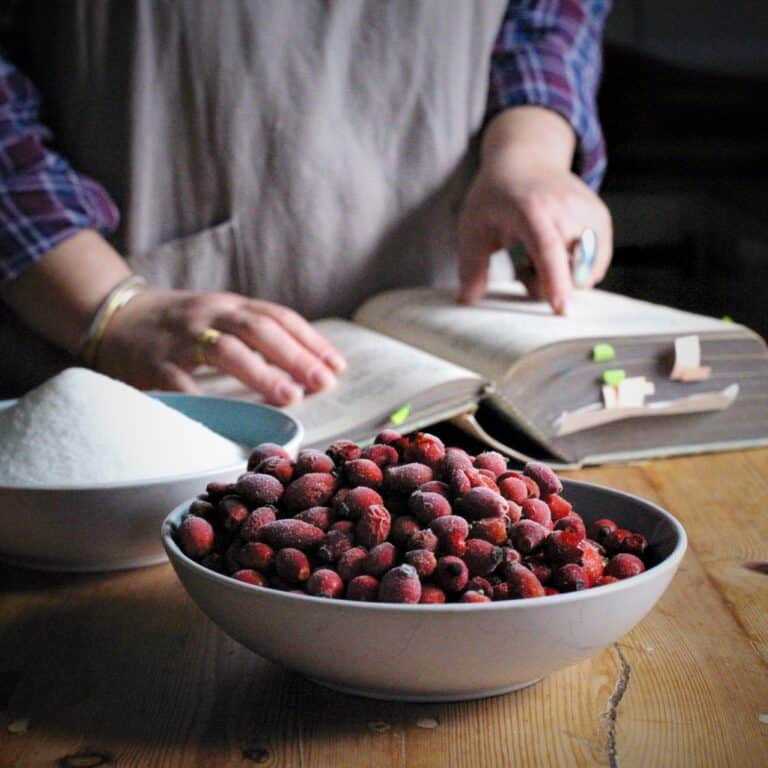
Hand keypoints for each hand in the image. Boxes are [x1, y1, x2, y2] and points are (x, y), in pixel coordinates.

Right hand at [97, 288, 345, 404]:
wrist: (114, 317)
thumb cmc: (179, 326)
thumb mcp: (218, 318)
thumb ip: (254, 336)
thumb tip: (305, 367)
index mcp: (229, 306)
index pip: (278, 317)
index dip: (310, 340)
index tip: (337, 366)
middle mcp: (209, 315)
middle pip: (259, 330)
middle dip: (295, 356)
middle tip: (324, 383)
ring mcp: (181, 339)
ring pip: (225, 350)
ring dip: (261, 373)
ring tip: (291, 396)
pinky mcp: (154, 365)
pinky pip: (182, 383)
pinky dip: (208, 400)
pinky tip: (232, 418)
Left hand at [457, 107, 612, 313]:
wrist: (527, 159)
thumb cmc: (495, 196)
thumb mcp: (472, 227)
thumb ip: (471, 266)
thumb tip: (466, 301)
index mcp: (530, 210)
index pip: (548, 249)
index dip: (555, 280)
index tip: (562, 309)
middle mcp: (566, 209)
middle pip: (571, 272)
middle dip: (549, 285)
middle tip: (525, 268)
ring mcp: (589, 212)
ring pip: (588, 272)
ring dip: (565, 278)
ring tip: (542, 256)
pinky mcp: (601, 219)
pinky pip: (597, 265)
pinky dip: (578, 269)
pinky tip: (558, 251)